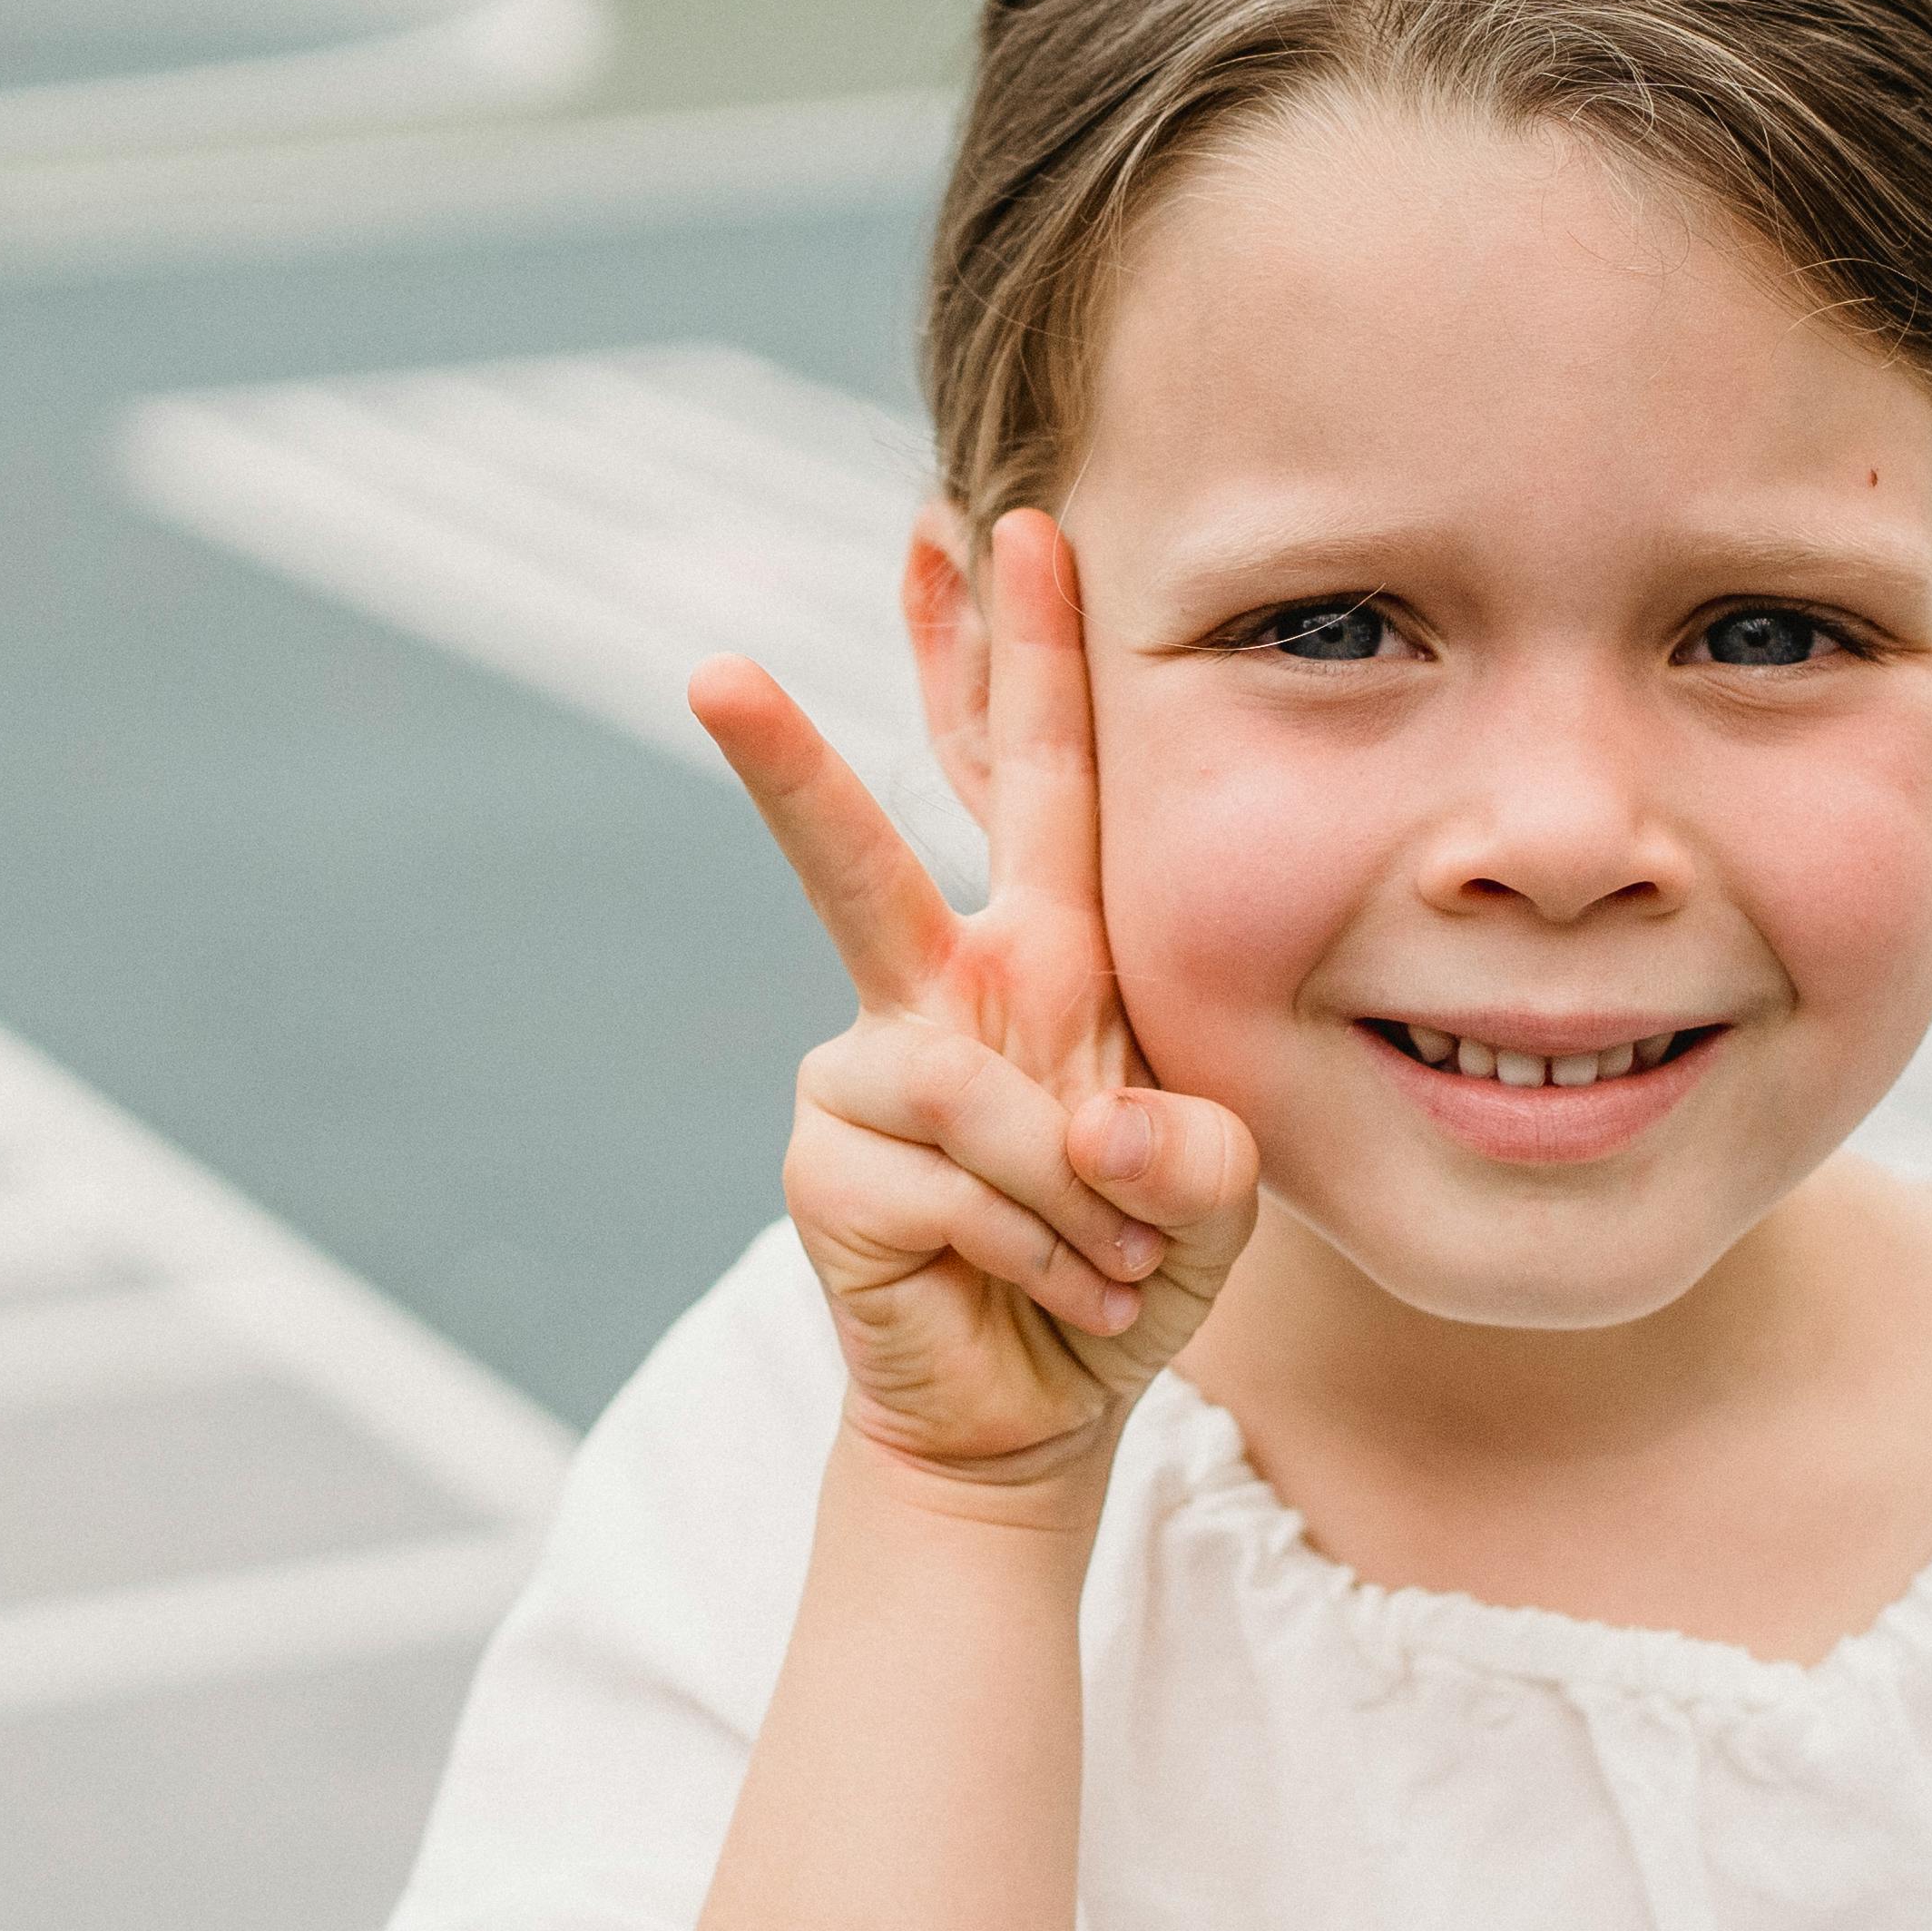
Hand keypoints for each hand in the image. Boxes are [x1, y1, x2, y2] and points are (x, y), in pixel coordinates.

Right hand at [688, 510, 1255, 1500]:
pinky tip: (1040, 1283)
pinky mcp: (825, 1170)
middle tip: (715, 670)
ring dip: (1069, 1200)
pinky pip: (945, 1186)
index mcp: (1039, 958)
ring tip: (1099, 1258)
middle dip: (785, 763)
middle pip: (852, 858)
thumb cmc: (1126, 1262)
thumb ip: (1192, 1143)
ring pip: (971, 1095)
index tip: (1002, 526)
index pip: (1028, 783)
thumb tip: (1086, 1128)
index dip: (1022, 658)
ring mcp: (864, 1080)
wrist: (1039, 1404)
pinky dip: (1026, 1247)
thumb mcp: (1216, 1188)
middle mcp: (934, 994)